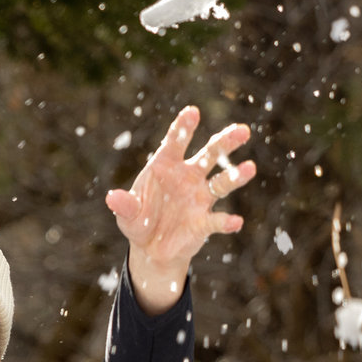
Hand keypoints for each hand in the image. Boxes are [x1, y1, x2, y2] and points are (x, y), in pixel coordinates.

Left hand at [104, 106, 254, 313]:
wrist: (150, 249)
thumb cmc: (139, 221)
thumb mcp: (127, 214)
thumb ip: (124, 205)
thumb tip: (112, 198)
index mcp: (167, 165)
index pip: (176, 142)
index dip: (183, 127)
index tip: (192, 112)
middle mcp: (189, 177)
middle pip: (210, 155)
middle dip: (225, 142)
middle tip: (242, 131)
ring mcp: (199, 198)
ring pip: (221, 183)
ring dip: (235, 176)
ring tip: (249, 168)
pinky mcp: (204, 222)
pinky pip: (217, 220)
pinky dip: (226, 221)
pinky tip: (235, 222)